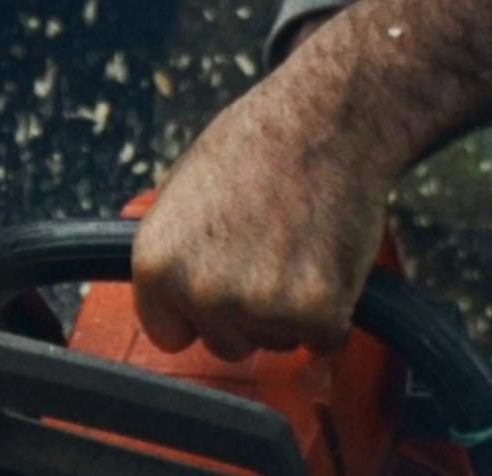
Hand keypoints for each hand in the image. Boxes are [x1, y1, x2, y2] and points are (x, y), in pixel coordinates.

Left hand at [131, 28, 403, 359]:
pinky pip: (322, 340)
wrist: (329, 116)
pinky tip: (327, 259)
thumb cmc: (259, 140)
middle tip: (269, 251)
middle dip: (248, 312)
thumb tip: (168, 292)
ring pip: (275, 342)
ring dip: (290, 310)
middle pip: (226, 343)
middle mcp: (203, 293)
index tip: (218, 285)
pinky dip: (332, 310)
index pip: (169, 334)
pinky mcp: (316, 313)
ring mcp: (260, 308)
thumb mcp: (183, 188)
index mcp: (158, 265)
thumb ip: (172, 250)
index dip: (197, 313)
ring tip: (298, 244)